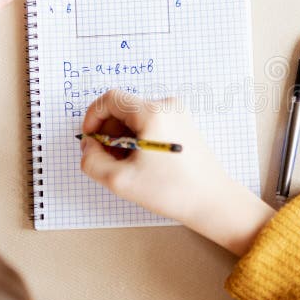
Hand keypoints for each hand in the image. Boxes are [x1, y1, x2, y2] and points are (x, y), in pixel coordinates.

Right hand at [81, 90, 275, 255]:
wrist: (212, 201)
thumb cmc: (171, 191)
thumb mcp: (121, 181)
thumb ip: (92, 161)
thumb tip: (88, 145)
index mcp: (152, 112)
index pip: (110, 99)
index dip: (92, 117)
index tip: (90, 141)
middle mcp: (166, 105)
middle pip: (122, 109)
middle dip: (108, 133)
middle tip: (109, 161)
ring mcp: (177, 113)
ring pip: (135, 118)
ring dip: (123, 139)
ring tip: (128, 166)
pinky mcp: (182, 124)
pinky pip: (149, 124)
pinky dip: (138, 140)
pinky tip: (142, 164)